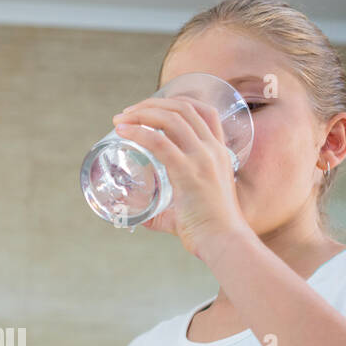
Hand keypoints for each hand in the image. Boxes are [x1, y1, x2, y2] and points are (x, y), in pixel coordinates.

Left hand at [112, 97, 252, 262]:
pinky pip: (158, 142)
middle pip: (182, 109)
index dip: (176, 102)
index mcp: (219, 153)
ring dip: (141, 113)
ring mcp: (202, 159)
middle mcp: (212, 150)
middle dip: (151, 105)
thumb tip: (137, 214)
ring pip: (170, 119)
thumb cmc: (207, 231)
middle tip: (126, 114)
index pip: (204, 111)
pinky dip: (137, 132)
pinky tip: (123, 132)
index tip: (152, 108)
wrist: (224, 243)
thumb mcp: (189, 209)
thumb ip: (163, 210)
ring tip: (121, 120)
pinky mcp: (188, 172)